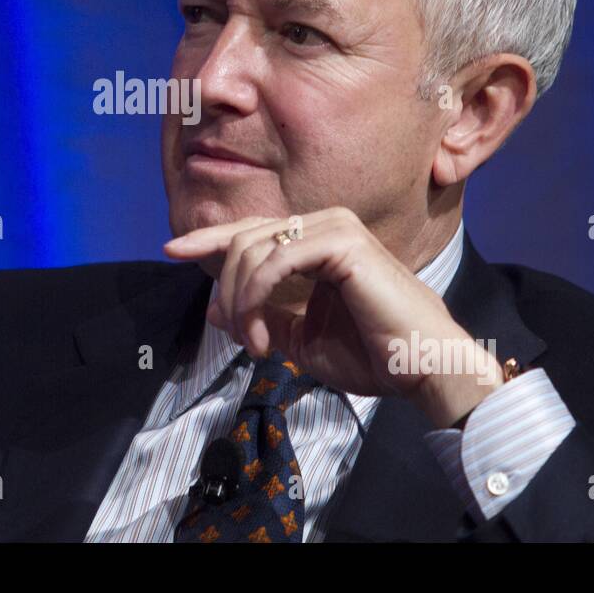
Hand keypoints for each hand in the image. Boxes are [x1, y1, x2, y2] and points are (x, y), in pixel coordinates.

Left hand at [163, 208, 503, 426]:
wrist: (421, 368)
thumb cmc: (372, 355)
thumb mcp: (301, 339)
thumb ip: (261, 317)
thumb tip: (216, 306)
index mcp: (315, 242)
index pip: (251, 231)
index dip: (208, 239)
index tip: (171, 251)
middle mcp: (324, 224)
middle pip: (243, 240)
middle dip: (228, 292)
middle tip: (245, 341)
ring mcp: (334, 227)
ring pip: (253, 249)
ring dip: (242, 303)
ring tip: (259, 345)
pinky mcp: (342, 242)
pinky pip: (274, 260)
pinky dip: (257, 300)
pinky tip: (267, 337)